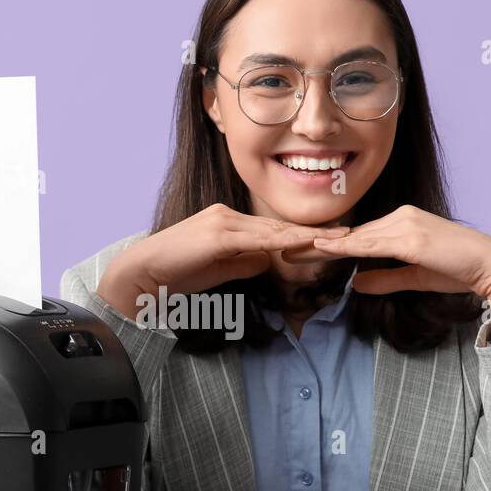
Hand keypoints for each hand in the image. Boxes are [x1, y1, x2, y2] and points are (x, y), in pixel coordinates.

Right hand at [96, 203, 351, 320]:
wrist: (142, 274)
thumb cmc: (175, 274)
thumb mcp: (217, 270)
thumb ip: (242, 264)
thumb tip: (268, 263)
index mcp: (228, 224)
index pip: (272, 231)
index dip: (302, 235)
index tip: (330, 238)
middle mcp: (227, 216)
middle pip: (278, 226)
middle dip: (314, 231)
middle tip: (348, 233)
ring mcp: (222, 222)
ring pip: (272, 230)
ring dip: (305, 235)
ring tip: (336, 237)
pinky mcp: (218, 233)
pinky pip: (258, 238)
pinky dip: (283, 241)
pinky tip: (304, 243)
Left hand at [305, 204, 490, 301]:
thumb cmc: (460, 271)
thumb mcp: (413, 276)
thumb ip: (384, 278)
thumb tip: (355, 283)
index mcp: (401, 224)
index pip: (357, 236)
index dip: (327, 246)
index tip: (300, 252)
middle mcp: (400, 218)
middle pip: (350, 234)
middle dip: (315, 244)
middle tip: (283, 249)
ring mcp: (405, 224)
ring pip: (355, 237)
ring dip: (321, 245)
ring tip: (292, 250)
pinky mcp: (411, 237)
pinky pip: (371, 243)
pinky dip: (345, 246)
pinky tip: (323, 249)